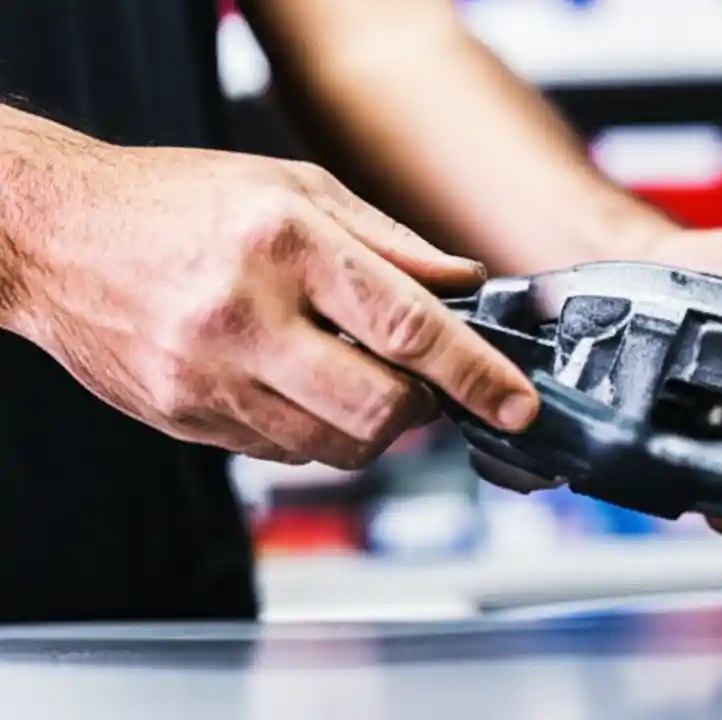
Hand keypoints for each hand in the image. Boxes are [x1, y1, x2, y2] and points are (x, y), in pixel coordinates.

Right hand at [3, 137, 538, 467]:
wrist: (57, 235)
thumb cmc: (179, 201)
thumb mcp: (294, 187)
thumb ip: (391, 243)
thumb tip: (465, 284)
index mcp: (284, 242)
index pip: (407, 326)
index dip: (476, 373)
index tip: (517, 404)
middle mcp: (246, 314)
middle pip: (380, 408)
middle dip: (423, 407)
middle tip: (424, 381)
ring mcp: (209, 376)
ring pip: (336, 445)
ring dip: (373, 425)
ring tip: (354, 372)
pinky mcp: (187, 418)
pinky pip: (284, 452)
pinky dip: (316, 430)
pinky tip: (299, 383)